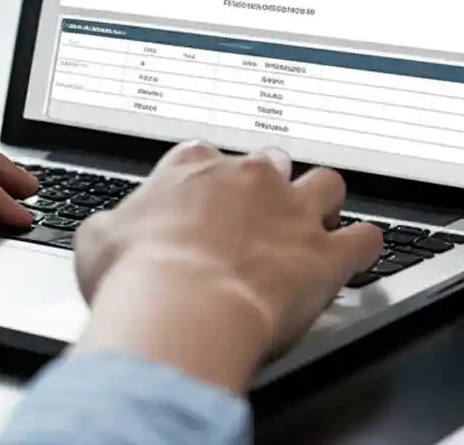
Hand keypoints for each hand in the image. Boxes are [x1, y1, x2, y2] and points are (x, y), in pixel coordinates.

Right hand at [71, 141, 382, 391]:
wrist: (181, 307)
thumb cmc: (137, 276)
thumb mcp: (97, 241)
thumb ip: (110, 226)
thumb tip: (104, 232)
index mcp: (192, 168)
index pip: (206, 155)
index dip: (208, 179)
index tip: (205, 199)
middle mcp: (248, 178)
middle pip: (272, 162)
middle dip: (268, 186)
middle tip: (257, 217)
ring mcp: (292, 212)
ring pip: (327, 184)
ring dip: (323, 203)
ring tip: (315, 226)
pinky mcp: (326, 254)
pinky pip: (366, 238)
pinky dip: (364, 247)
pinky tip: (358, 254)